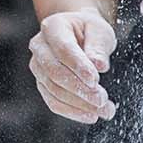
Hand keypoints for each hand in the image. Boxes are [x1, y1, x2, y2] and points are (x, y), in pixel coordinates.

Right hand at [29, 9, 116, 124]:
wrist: (78, 33)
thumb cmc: (89, 30)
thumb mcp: (99, 30)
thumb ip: (99, 46)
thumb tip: (99, 65)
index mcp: (52, 27)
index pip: (63, 49)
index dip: (78, 66)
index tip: (95, 80)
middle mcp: (39, 46)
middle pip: (54, 72)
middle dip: (79, 89)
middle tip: (102, 99)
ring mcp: (38, 66)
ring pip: (54, 90)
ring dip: (79, 104)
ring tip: (104, 110)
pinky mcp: (42, 83)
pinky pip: (53, 102)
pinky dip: (72, 111)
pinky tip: (91, 115)